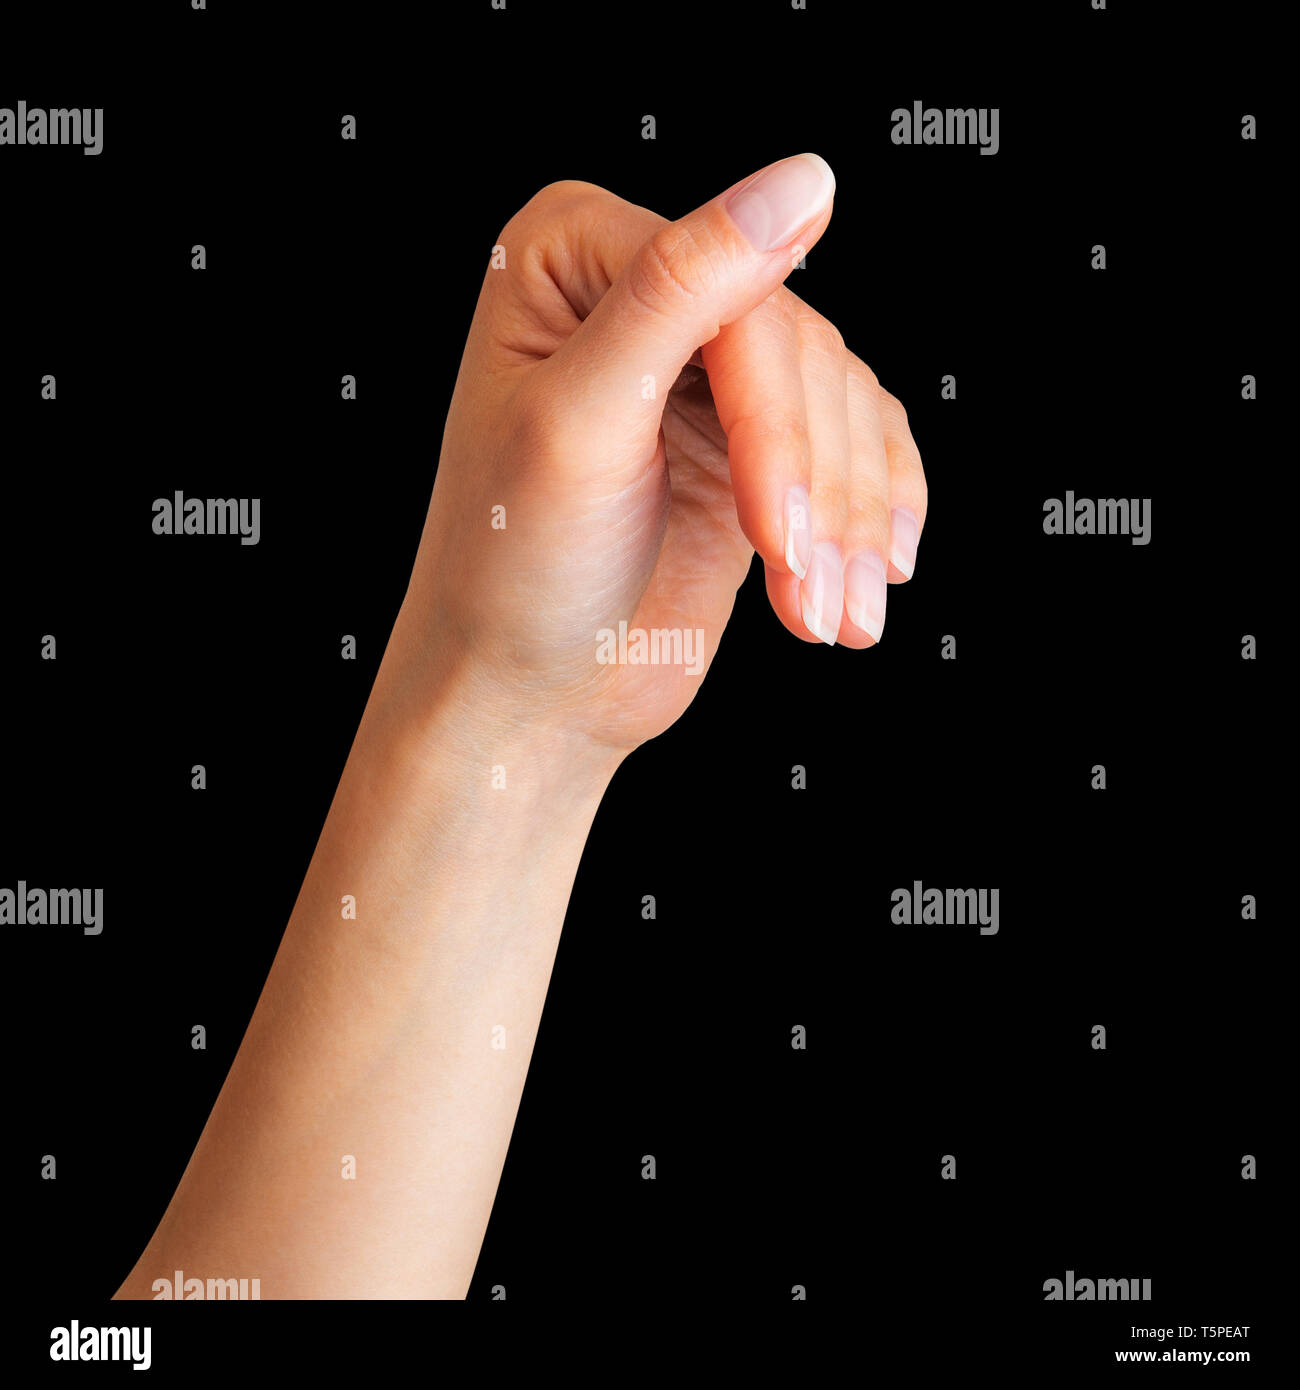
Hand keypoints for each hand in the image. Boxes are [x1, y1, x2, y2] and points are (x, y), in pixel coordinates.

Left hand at [399, 154, 927, 752]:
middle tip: (807, 586)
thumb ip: (681, 293)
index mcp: (576, 255)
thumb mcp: (579, 423)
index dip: (770, 416)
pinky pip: (857, 448)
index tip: (778, 530)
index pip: (731, 295)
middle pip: (800, 351)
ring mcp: (707, 371)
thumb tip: (805, 177)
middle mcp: (649, 294)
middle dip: (812, 488)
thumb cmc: (512, 566)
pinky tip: (862, 587)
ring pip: (844, 403)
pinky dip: (873, 521)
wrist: (525, 693)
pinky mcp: (753, 445)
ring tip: (831, 614)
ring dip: (851, 523)